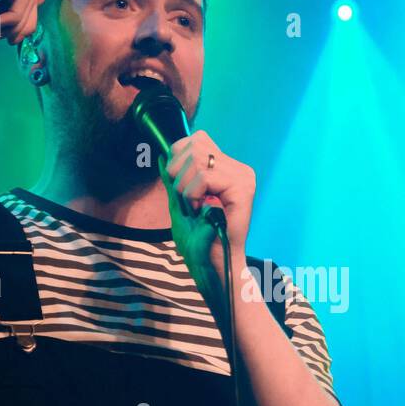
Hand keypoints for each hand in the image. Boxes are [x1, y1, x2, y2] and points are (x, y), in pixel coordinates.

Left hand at [159, 130, 254, 305]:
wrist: (212, 265)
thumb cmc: (199, 241)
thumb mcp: (179, 204)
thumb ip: (173, 180)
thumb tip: (162, 156)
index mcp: (226, 169)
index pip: (196, 140)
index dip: (178, 160)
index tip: (181, 191)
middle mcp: (238, 169)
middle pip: (194, 145)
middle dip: (178, 174)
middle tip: (187, 202)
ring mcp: (242, 177)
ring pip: (197, 159)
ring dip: (185, 187)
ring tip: (195, 208)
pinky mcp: (242, 188)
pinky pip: (203, 176)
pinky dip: (192, 194)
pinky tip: (200, 211)